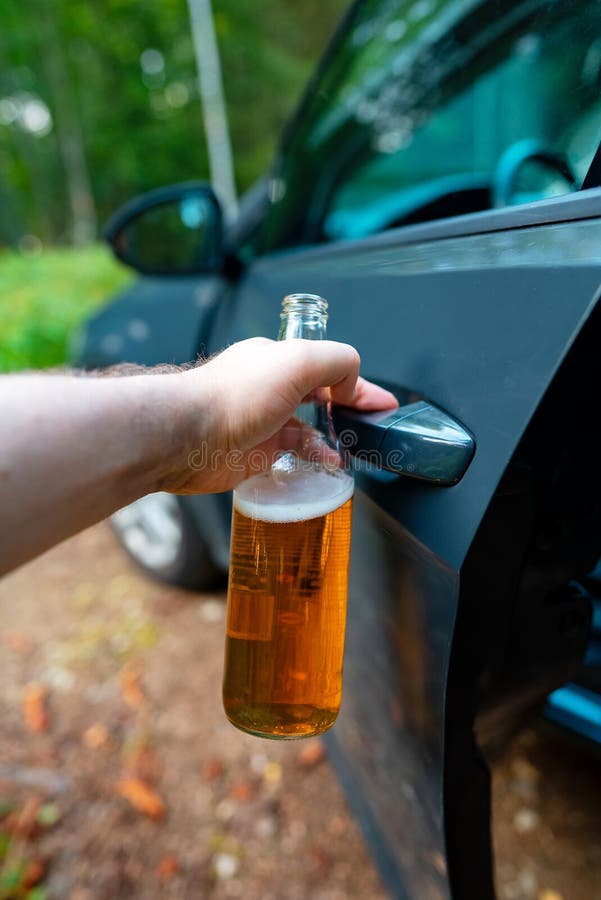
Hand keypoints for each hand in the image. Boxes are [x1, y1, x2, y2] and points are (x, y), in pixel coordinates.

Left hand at [165, 337, 397, 493]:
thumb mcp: (298, 360)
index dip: (361, 384)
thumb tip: (352, 383)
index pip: (330, 366)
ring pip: (309, 427)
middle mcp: (271, 388)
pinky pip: (294, 454)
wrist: (188, 436)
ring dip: (335, 436)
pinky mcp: (255, 453)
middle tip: (375, 425)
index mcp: (279, 358)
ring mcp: (263, 422)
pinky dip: (316, 458)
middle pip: (321, 395)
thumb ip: (336, 362)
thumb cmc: (236, 395)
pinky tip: (330, 466)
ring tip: (358, 449)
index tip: (385, 405)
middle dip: (350, 408)